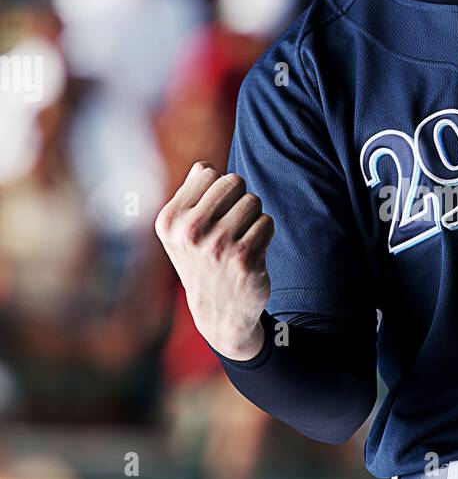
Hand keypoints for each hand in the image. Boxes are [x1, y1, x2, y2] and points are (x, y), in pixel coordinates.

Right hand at [155, 162, 273, 358]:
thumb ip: (191, 194)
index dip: (219, 188)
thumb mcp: (182, 230)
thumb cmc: (202, 259)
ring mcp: (218, 247)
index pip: (209, 173)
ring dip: (253, 217)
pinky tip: (252, 252)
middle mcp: (190, 232)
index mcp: (170, 220)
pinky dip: (264, 233)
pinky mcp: (245, 260)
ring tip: (240, 238)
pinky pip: (266, 222)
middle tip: (232, 223)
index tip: (214, 211)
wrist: (218, 312)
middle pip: (234, 182)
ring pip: (253, 201)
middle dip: (239, 198)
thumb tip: (204, 167)